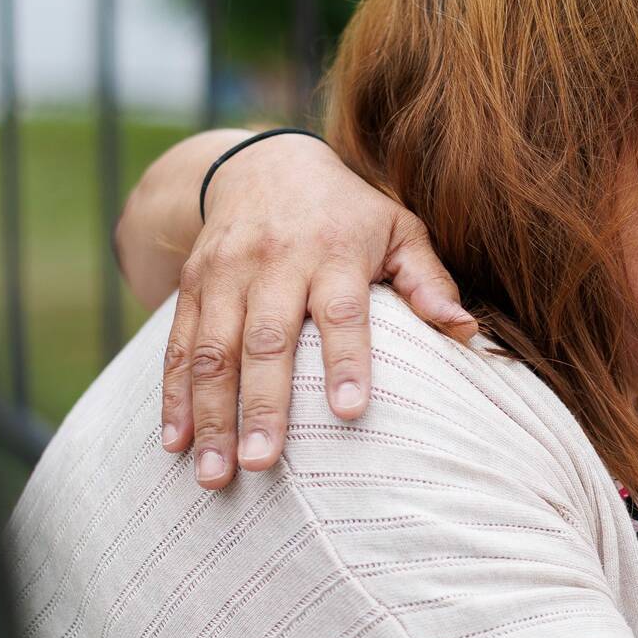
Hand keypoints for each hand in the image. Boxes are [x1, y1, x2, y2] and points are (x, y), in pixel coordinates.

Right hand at [160, 132, 477, 487]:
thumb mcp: (398, 230)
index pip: (341, 311)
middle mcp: (274, 263)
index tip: (349, 412)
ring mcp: (226, 274)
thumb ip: (427, 281)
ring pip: (213, 351)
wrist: (264, 164)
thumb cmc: (349, 213)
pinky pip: (178, 345)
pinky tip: (174, 442)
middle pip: (266, 341)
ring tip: (212, 473)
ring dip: (211, 416)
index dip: (345, 359)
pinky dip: (172, 396)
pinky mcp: (192, 286)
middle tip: (263, 465)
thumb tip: (464, 331)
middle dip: (262, 406)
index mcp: (333, 252)